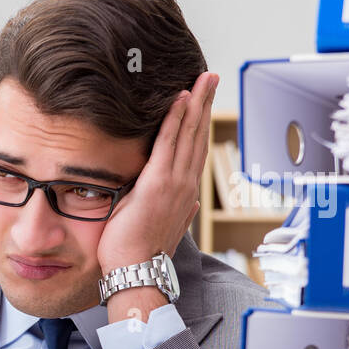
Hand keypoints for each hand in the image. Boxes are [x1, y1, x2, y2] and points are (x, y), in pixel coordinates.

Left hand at [96, 71, 217, 274]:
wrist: (137, 271)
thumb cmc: (141, 253)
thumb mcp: (164, 227)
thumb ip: (180, 212)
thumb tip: (192, 204)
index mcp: (184, 193)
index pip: (195, 150)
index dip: (201, 123)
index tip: (204, 101)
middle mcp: (185, 184)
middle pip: (198, 135)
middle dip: (206, 104)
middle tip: (211, 77)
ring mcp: (174, 183)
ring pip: (189, 134)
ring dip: (196, 103)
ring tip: (203, 78)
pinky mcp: (158, 183)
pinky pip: (168, 143)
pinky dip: (175, 119)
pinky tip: (180, 98)